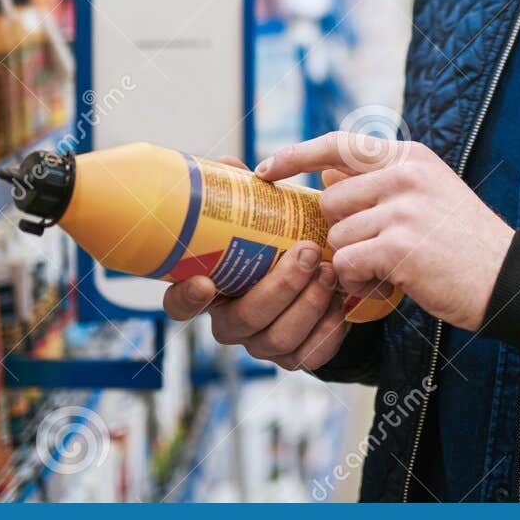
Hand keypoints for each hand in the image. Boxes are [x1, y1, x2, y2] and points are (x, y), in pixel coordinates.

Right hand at [161, 157, 349, 370]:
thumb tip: (229, 164)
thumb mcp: (260, 216)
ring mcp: (262, 343)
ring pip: (278, 339)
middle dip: (278, 287)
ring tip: (329, 269)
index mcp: (210, 289)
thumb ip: (243, 194)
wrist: (321, 274)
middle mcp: (231, 322)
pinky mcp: (295, 356)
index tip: (203, 282)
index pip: (179, 305)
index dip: (186, 299)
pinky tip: (340, 299)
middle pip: (242, 321)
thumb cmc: (278, 240)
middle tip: (307, 252)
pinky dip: (328, 326)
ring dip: (308, 303)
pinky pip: (310, 354)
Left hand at [259, 133, 513, 331]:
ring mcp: (404, 208)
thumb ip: (380, 182)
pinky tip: (386, 284)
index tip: (265, 168)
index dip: (296, 155)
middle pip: (330, 202)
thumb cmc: (463, 243)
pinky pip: (347, 263)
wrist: (506, 278)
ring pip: (337, 236)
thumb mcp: (428, 195)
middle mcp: (406, 174)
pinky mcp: (400, 245)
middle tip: (372, 252)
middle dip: (341, 233)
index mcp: (410, 157)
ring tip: (387, 269)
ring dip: (353, 261)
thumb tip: (328, 176)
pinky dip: (358, 281)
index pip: (338, 144)